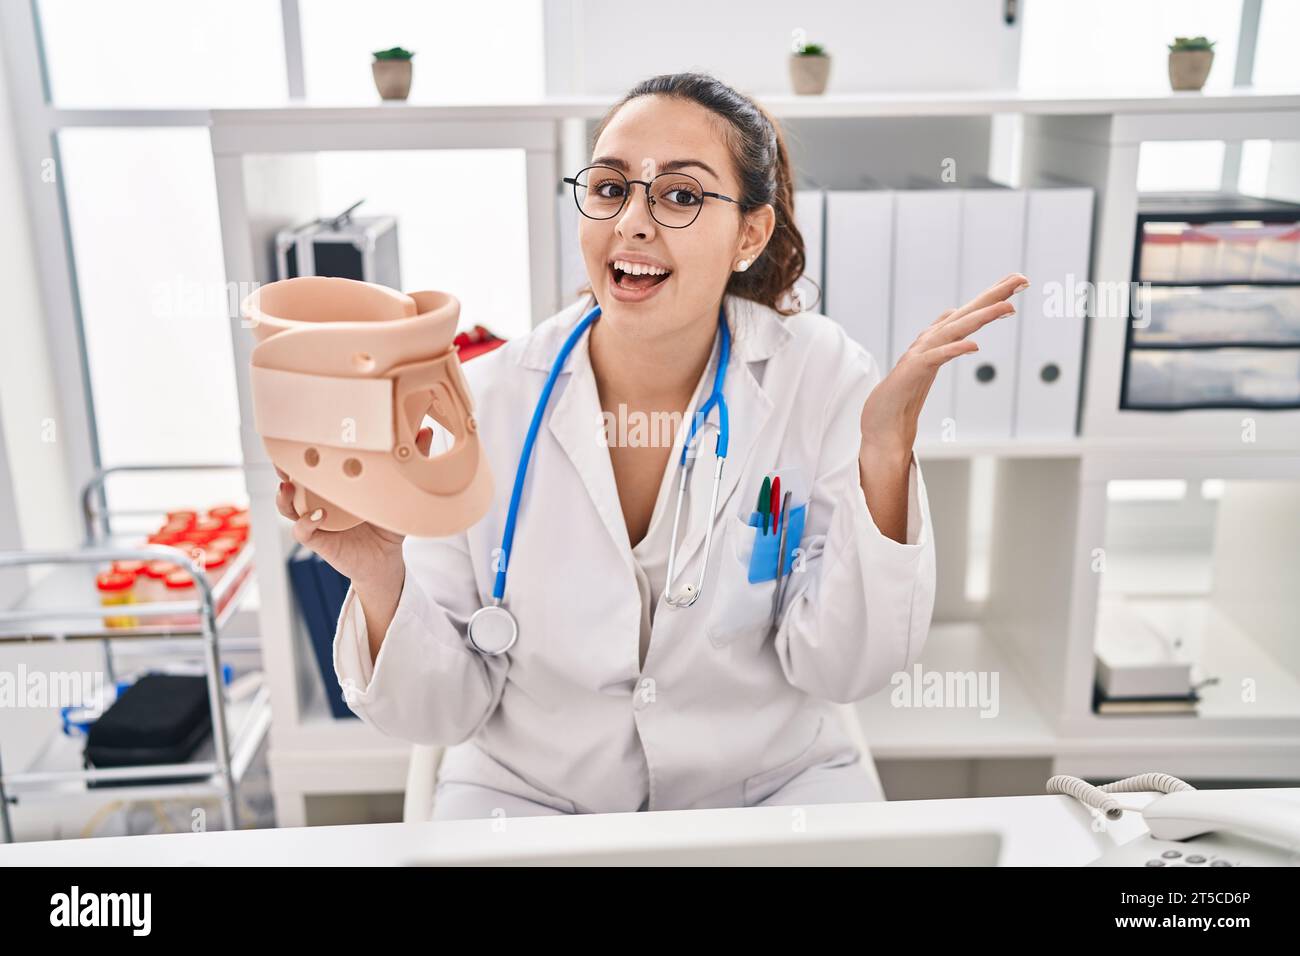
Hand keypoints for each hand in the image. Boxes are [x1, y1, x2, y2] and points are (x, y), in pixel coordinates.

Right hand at [274, 425, 435, 587]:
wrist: (385, 559)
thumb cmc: (388, 521)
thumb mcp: (400, 490)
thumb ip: (410, 461)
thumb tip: (425, 430)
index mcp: (335, 481)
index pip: (313, 459)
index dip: (302, 445)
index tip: (301, 430)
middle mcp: (319, 498)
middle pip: (291, 478)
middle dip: (283, 465)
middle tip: (283, 456)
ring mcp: (315, 518)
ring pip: (288, 505)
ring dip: (283, 495)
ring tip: (287, 485)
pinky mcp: (319, 540)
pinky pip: (302, 530)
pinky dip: (306, 522)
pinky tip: (318, 515)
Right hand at [859, 272, 1028, 459]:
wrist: (881, 422)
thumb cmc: (903, 397)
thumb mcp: (929, 368)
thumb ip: (944, 348)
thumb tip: (959, 332)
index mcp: (937, 342)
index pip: (969, 315)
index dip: (992, 299)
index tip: (1019, 282)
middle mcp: (929, 343)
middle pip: (966, 315)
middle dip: (993, 296)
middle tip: (1021, 279)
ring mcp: (920, 356)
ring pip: (954, 330)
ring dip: (981, 317)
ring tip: (1007, 306)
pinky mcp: (912, 372)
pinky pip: (936, 358)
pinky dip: (954, 350)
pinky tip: (974, 345)